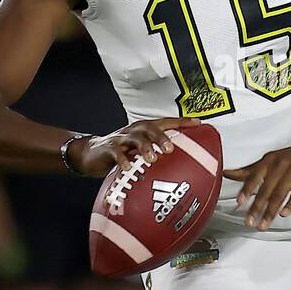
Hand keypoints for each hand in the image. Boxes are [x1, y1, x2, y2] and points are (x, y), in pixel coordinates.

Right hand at [71, 117, 203, 177]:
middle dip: (162, 137)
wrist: (92, 153)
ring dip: (145, 147)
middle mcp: (135, 131)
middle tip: (171, 148)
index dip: (182, 122)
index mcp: (145, 130)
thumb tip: (183, 166)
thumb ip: (157, 155)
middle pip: (151, 128)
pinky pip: (117, 153)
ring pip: (135, 138)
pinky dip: (122, 160)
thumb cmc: (123, 153)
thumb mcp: (140, 151)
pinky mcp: (109, 148)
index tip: (198, 123)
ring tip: (152, 158)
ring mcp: (122, 138)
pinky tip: (127, 167)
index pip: (166, 122)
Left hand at [225, 138, 290, 229]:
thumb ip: (248, 171)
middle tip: (249, 221)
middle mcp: (281, 165)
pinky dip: (290, 205)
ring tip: (263, 224)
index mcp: (269, 160)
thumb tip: (226, 173)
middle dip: (257, 207)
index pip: (255, 175)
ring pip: (280, 194)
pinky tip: (283, 214)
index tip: (240, 201)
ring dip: (270, 211)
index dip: (247, 189)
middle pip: (267, 189)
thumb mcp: (269, 160)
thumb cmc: (289, 157)